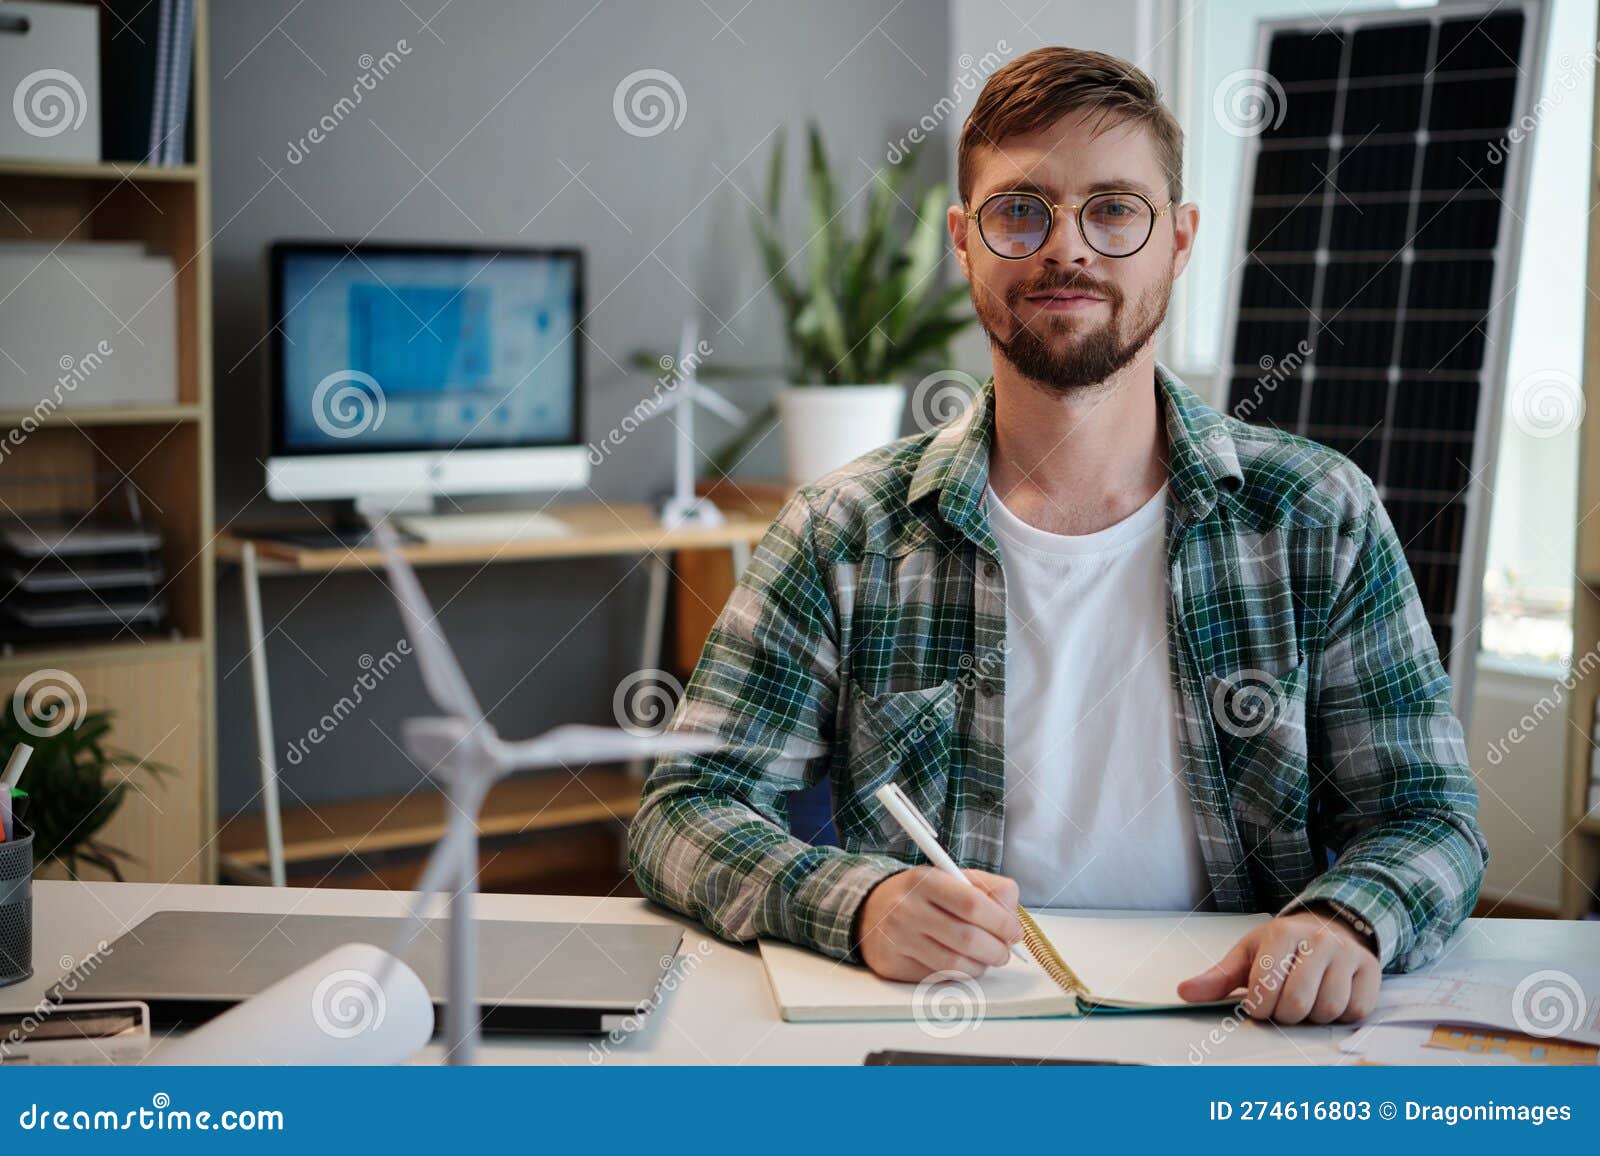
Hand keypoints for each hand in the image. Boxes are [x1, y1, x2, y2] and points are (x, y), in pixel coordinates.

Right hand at [855, 867, 1023, 981]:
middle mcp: (906, 908)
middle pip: (967, 939)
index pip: (972, 904)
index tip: (1014, 931)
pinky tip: (960, 963)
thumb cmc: (923, 895)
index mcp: (925, 880)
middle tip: (1004, 951)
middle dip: (997, 950)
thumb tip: (1013, 919)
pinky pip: (938, 978)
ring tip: (985, 958)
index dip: (1001, 922)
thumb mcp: (953, 878)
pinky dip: (958, 975)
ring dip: (981, 966)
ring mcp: (897, 939)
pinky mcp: (892, 964)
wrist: (870, 910)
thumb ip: (990, 889)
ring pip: (955, 965)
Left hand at [1175, 908, 1380, 1024]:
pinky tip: (1330, 998)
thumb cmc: (1283, 947)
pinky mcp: (1371, 970)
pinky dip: (1340, 1015)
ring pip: (1327, 1009)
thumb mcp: (1248, 954)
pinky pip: (1355, 1011)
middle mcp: (1318, 939)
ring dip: (1312, 1016)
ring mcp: (1348, 954)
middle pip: (1296, 1003)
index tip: (1258, 1003)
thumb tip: (1184, 993)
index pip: (1264, 986)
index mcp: (1282, 932)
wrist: (1331, 927)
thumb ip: (1217, 978)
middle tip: (1282, 1006)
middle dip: (1284, 1015)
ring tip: (1306, 1000)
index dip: (1257, 1007)